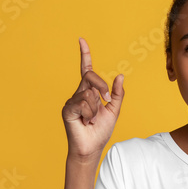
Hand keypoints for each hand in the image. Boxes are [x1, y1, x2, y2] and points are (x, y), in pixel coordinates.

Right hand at [62, 37, 123, 159]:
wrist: (92, 148)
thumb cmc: (101, 131)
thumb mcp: (114, 110)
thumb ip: (117, 94)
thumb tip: (120, 75)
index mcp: (89, 92)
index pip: (86, 70)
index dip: (85, 55)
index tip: (81, 40)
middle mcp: (78, 93)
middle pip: (90, 77)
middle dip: (102, 87)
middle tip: (105, 101)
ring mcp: (71, 101)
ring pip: (89, 92)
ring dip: (95, 108)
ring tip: (91, 119)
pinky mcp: (67, 109)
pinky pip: (82, 102)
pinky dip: (89, 113)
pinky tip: (86, 122)